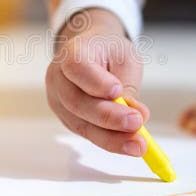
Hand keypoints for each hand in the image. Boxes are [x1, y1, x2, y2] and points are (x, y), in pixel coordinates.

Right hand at [45, 8, 149, 155]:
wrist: (91, 51)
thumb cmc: (109, 52)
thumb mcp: (126, 59)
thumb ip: (128, 87)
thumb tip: (137, 116)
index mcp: (72, 52)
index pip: (77, 67)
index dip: (95, 82)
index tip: (118, 92)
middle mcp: (58, 77)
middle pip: (77, 102)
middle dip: (108, 117)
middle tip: (136, 123)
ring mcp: (58, 99)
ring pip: (80, 123)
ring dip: (110, 137)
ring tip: (137, 144)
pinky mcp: (66, 117)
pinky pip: (86, 132)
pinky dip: (108, 140)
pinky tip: (127, 144)